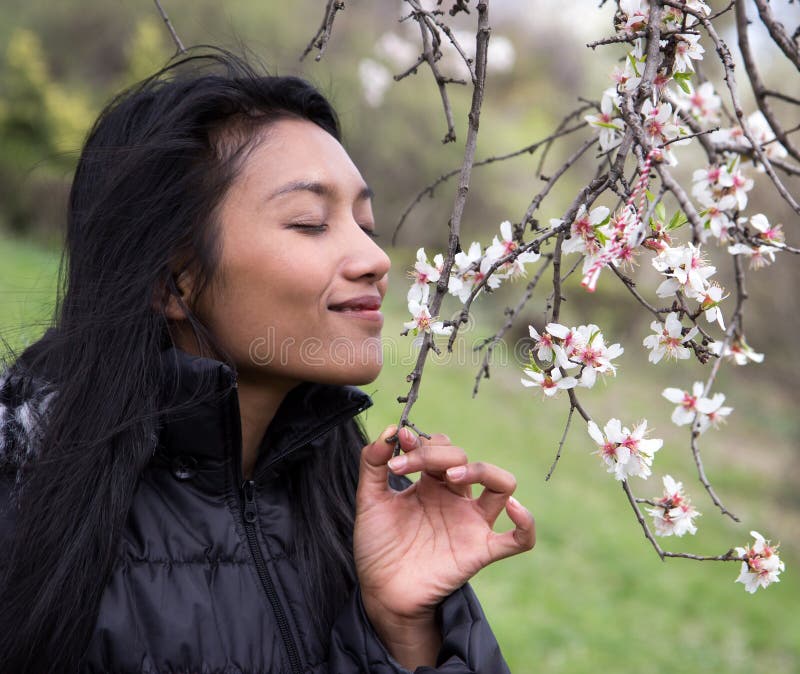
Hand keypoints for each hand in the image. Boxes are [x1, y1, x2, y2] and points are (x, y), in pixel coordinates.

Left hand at [354, 425, 534, 663]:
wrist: (380, 591)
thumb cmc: (378, 545)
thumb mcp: (368, 499)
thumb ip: (373, 462)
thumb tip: (390, 429)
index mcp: (432, 483)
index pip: (441, 447)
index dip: (422, 442)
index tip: (400, 444)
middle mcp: (455, 498)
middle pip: (465, 458)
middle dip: (436, 454)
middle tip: (406, 466)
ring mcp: (470, 523)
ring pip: (502, 484)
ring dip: (482, 471)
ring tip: (452, 477)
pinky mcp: (480, 551)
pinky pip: (519, 539)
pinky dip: (526, 523)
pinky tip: (514, 509)